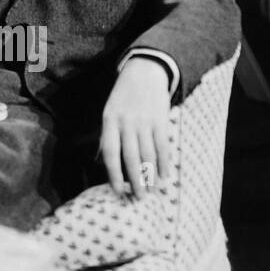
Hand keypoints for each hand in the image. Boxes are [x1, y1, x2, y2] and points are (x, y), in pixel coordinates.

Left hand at [100, 57, 173, 198]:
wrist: (144, 72)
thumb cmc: (123, 98)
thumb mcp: (110, 111)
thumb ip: (109, 135)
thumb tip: (105, 162)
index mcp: (109, 120)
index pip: (109, 152)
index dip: (113, 174)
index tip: (117, 190)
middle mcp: (126, 122)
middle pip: (130, 158)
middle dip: (135, 180)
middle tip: (139, 198)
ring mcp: (144, 122)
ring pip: (148, 155)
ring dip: (150, 176)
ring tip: (152, 191)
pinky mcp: (160, 121)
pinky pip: (162, 147)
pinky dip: (164, 163)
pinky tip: (164, 175)